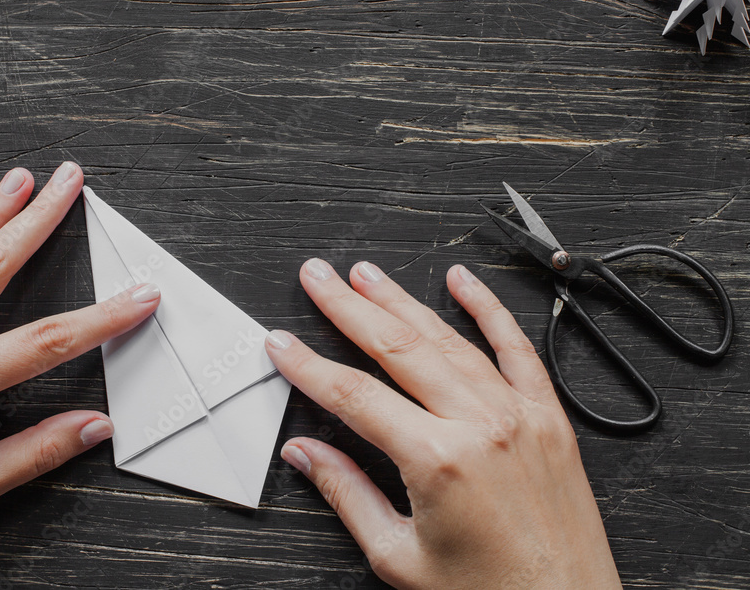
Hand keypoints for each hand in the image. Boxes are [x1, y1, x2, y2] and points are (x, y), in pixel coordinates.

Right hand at [265, 258, 621, 588]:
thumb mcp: (398, 555)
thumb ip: (347, 494)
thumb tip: (305, 453)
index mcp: (438, 461)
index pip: (353, 395)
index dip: (309, 365)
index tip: (282, 344)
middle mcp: (480, 425)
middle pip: (396, 348)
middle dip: (347, 307)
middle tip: (317, 278)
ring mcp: (517, 414)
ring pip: (448, 338)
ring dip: (401, 300)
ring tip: (365, 275)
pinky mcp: (547, 417)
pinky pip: (516, 347)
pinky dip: (487, 309)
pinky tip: (462, 282)